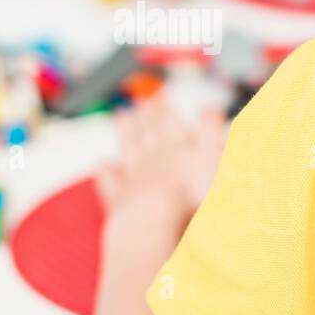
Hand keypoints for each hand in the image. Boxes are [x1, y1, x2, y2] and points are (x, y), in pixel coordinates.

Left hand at [97, 98, 227, 240]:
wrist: (154, 217)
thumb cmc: (186, 190)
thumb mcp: (211, 156)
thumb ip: (210, 130)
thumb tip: (210, 108)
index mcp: (173, 145)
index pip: (168, 120)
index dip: (165, 108)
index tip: (160, 97)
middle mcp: (150, 155)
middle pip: (147, 130)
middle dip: (145, 115)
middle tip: (142, 103)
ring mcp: (132, 175)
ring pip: (128, 147)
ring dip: (125, 131)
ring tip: (122, 117)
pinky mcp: (120, 199)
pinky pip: (110, 180)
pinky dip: (106, 171)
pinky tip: (103, 164)